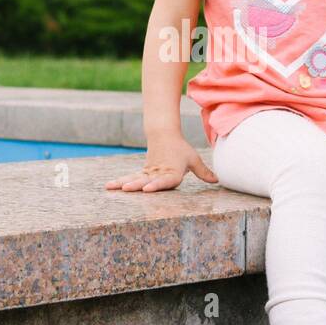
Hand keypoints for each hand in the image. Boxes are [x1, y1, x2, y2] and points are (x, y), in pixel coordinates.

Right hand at [104, 133, 218, 192]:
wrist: (164, 135)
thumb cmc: (181, 150)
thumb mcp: (193, 160)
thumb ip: (203, 172)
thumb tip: (217, 180)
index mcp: (172, 172)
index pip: (165, 181)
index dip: (157, 185)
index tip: (147, 188)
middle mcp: (158, 173)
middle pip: (146, 180)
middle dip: (136, 185)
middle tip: (126, 189)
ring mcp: (148, 173)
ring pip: (134, 179)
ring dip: (122, 183)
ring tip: (110, 187)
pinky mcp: (142, 172)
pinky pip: (129, 178)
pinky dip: (119, 181)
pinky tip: (108, 186)